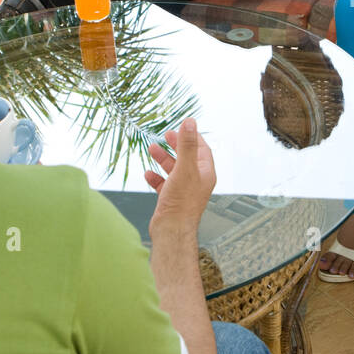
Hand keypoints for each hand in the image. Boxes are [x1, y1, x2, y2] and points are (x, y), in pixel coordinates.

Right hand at [146, 118, 216, 232]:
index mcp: (205, 173)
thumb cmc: (181, 202)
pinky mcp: (172, 200)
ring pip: (174, 170)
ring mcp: (184, 190)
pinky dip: (156, 177)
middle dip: (176, 145)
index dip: (192, 137)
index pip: (202, 149)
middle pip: (187, 158)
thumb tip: (190, 123)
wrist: (172, 230)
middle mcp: (197, 181)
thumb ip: (187, 145)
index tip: (181, 127)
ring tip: (151, 149)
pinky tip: (148, 174)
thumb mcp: (184, 168)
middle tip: (166, 135)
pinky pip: (164, 184)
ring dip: (164, 159)